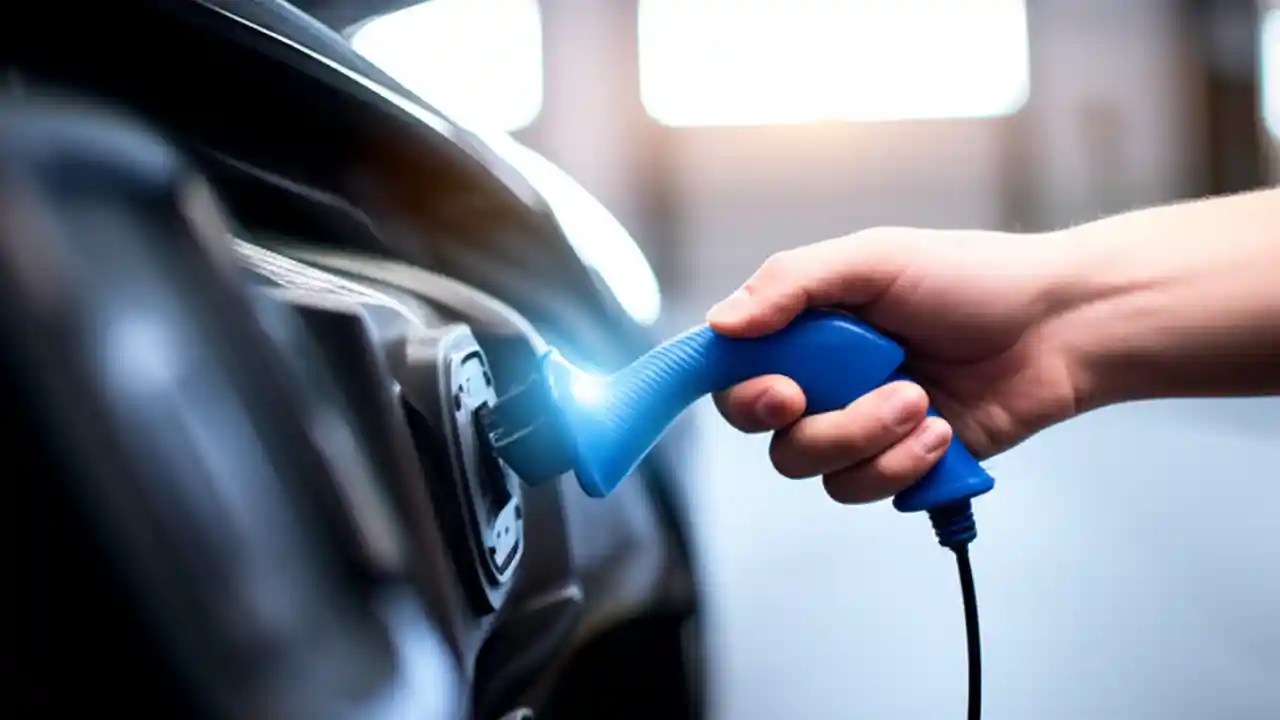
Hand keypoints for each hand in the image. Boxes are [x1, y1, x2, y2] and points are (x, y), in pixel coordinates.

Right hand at [708, 228, 1086, 503]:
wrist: (1062, 327)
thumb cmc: (976, 279)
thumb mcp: (875, 259)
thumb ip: (791, 285)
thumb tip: (719, 324)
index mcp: (808, 325)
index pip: (734, 368)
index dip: (741, 391)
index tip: (781, 393)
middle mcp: (824, 377)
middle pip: (769, 431)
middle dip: (818, 421)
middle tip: (863, 392)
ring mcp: (861, 423)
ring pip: (816, 467)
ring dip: (869, 439)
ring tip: (923, 403)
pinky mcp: (900, 462)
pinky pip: (867, 488)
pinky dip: (902, 465)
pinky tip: (943, 431)